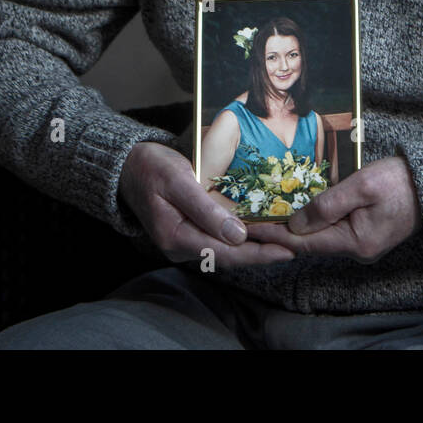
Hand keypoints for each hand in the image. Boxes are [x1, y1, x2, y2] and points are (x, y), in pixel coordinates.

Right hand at [119, 141, 294, 267]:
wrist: (127, 167)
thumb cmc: (152, 168)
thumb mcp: (179, 181)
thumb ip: (205, 209)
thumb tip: (237, 236)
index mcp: (176, 236)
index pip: (225, 252)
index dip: (258, 253)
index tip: (286, 251)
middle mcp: (180, 246)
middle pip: (228, 256)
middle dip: (262, 253)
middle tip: (294, 248)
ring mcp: (183, 241)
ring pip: (225, 250)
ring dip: (254, 247)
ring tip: (284, 242)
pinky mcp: (187, 232)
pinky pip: (217, 240)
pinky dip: (240, 237)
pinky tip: (259, 232)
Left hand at [246, 156, 422, 263]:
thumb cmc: (400, 181)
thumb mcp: (361, 186)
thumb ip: (327, 205)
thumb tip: (295, 225)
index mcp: (356, 242)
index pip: (305, 242)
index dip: (276, 234)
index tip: (250, 227)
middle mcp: (358, 249)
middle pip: (311, 242)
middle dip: (281, 231)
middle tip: (251, 219)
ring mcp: (363, 242)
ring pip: (321, 235)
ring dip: (296, 225)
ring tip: (267, 213)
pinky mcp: (366, 231)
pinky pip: (333, 228)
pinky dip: (314, 220)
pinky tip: (298, 210)